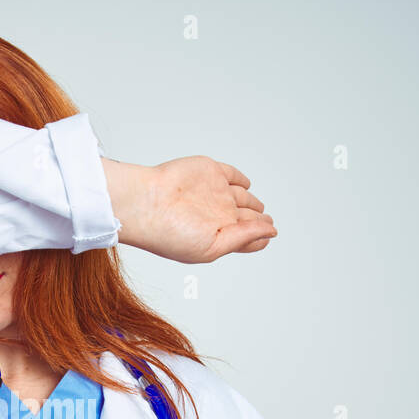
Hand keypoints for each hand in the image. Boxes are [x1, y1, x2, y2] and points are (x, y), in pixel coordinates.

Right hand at [100, 156, 275, 262]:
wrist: (148, 203)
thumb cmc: (171, 233)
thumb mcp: (214, 246)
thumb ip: (244, 237)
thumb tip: (271, 232)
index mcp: (217, 235)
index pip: (245, 238)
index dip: (259, 237)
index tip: (269, 235)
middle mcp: (217, 214)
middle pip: (245, 218)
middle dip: (257, 221)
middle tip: (267, 222)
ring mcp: (215, 192)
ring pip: (241, 198)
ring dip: (252, 203)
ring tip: (260, 209)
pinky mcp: (210, 172)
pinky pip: (232, 175)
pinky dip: (241, 180)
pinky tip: (246, 184)